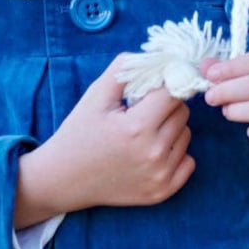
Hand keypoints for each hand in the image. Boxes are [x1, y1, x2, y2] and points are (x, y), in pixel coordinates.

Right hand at [15, 55, 193, 224]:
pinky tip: (150, 154)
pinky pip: (188, 162)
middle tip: (140, 114)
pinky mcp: (161, 192)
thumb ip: (125, 68)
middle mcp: (153, 153)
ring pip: (185, 135)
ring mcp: (159, 176)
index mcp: (137, 127)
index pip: (174, 93)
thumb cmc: (79, 133)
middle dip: (166, 108)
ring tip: (141, 135)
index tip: (149, 91)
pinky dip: (175, 154)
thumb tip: (159, 56)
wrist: (60, 180)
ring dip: (170, 130)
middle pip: (182, 113)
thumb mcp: (96, 95)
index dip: (163, 87)